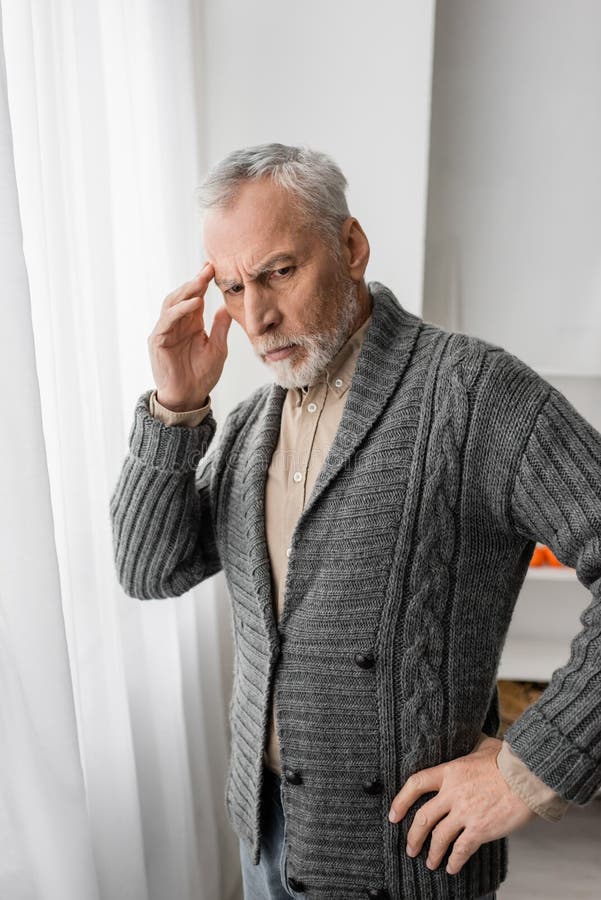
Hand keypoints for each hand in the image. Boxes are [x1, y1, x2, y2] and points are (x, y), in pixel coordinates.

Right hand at [147, 262, 231, 410]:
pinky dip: (180, 310)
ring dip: (186, 291)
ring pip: (171, 303)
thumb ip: (221, 328)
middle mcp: (176, 324)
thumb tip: (227, 306)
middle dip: (194, 281)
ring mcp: (165, 330)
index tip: (214, 268)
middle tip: (208, 269)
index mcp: (191, 323)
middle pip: (182, 295)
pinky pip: (167, 320)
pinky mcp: (158, 340)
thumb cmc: (202, 376)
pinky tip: (194, 303)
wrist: (188, 398)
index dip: (203, 282)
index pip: (195, 297)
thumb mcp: (218, 349)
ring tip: (200, 282)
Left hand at [388, 736, 536, 874]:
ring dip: (432, 853)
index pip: (416, 783)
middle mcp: (452, 792)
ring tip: (430, 863)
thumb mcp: (484, 746)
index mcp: (450, 771)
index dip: (401, 800)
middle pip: (423, 817)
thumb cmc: (509, 760)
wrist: (528, 776)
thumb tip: (472, 740)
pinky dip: (454, 861)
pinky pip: (460, 850)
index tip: (393, 815)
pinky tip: (452, 868)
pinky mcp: (479, 829)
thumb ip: (471, 747)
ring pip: (438, 837)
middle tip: (410, 848)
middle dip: (413, 836)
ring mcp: (465, 812)